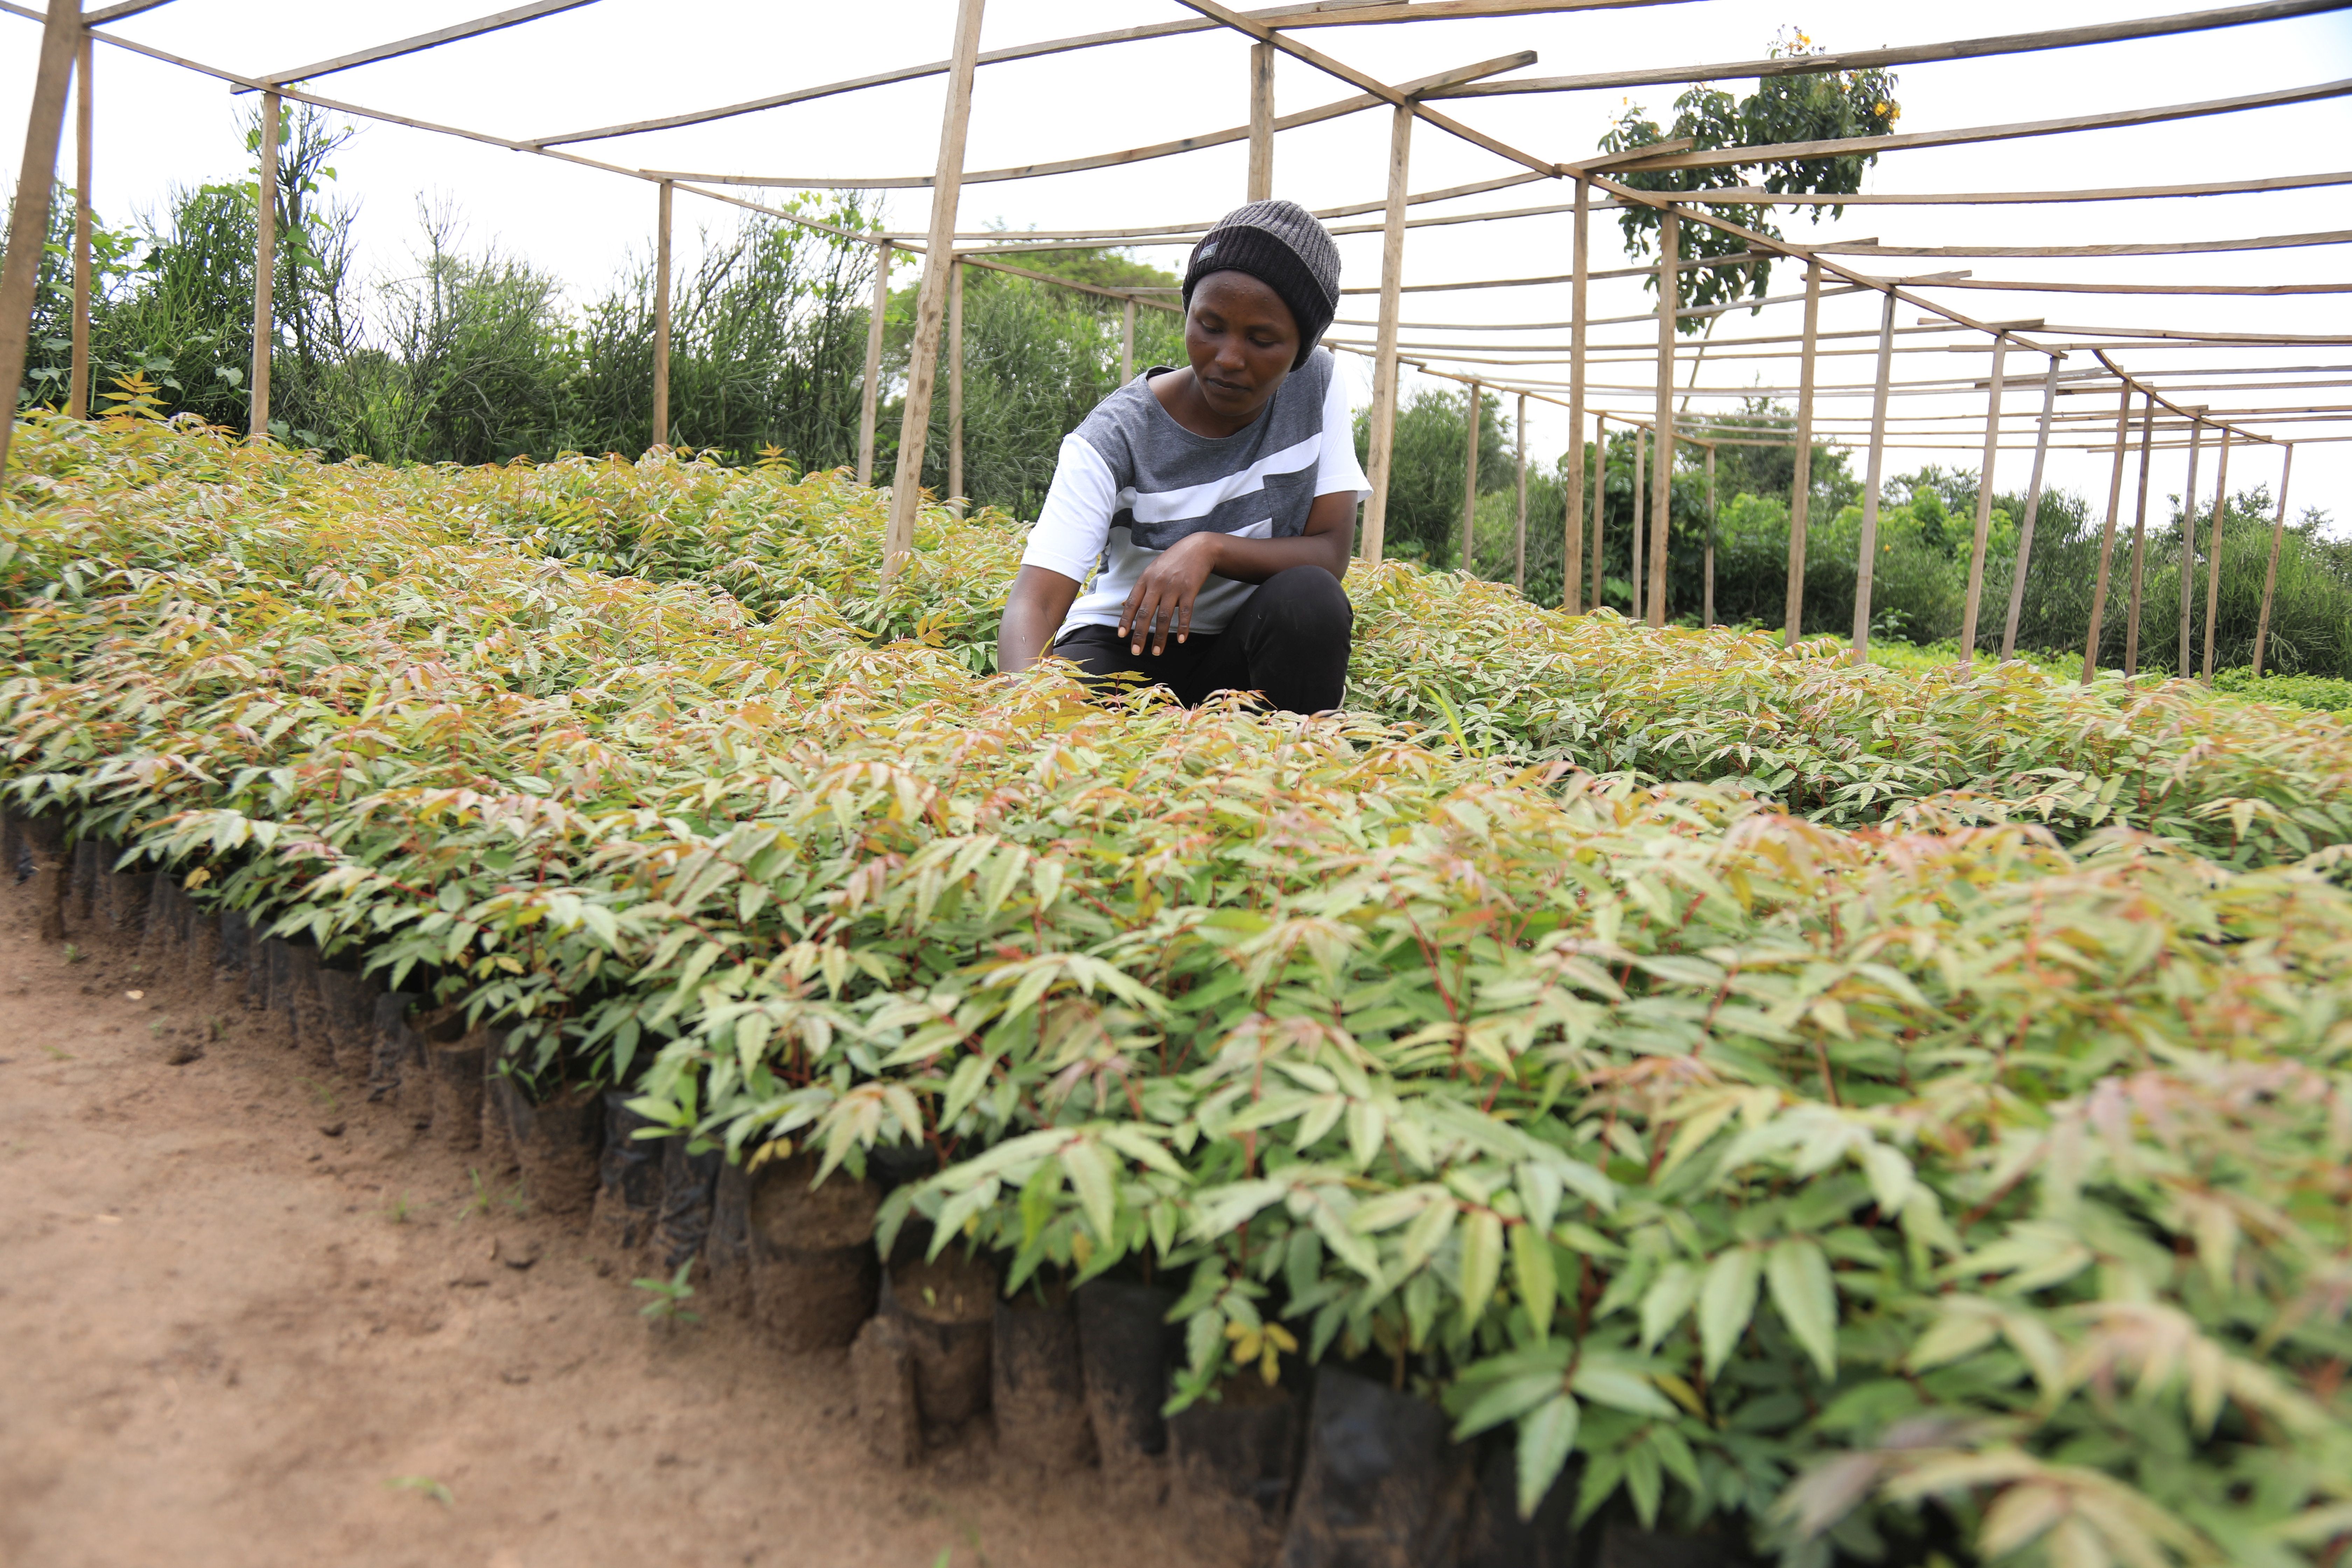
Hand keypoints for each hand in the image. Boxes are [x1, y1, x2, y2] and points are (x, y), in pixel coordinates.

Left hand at [1118, 533, 1221, 655]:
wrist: (1198, 548)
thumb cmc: (1173, 561)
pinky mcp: (1189, 590)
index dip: (1126, 620)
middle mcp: (1157, 583)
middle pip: (1146, 613)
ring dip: (1160, 637)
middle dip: (1140, 634)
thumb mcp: (1152, 571)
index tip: (1122, 635)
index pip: (1132, 602)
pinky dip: (1183, 627)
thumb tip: (1124, 605)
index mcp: (1145, 579)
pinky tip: (1181, 640)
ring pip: (1164, 616)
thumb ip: (1141, 589)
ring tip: (1157, 652)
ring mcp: (1174, 587)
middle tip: (1136, 651)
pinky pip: (1185, 612)